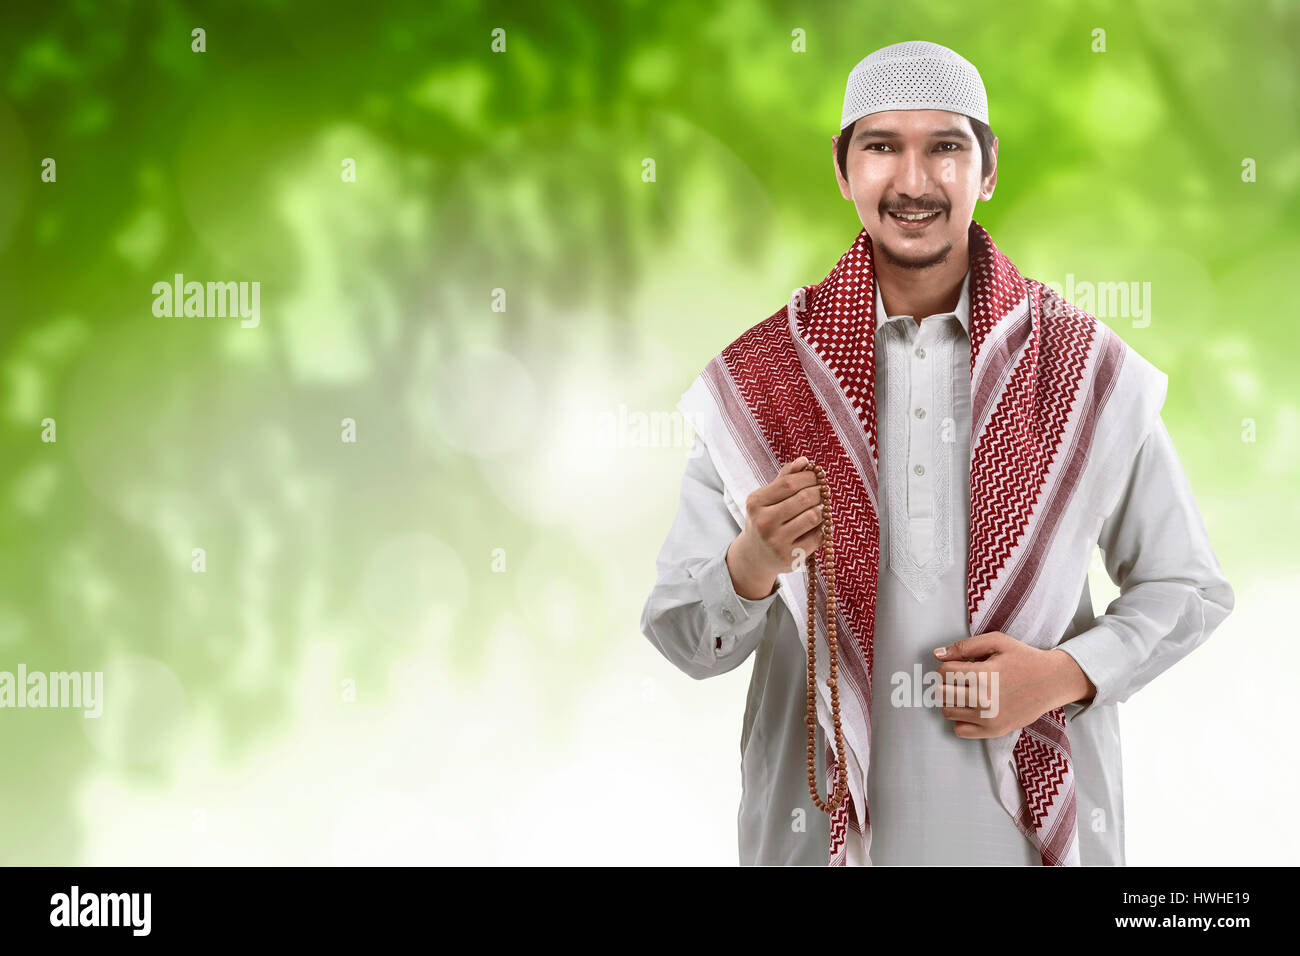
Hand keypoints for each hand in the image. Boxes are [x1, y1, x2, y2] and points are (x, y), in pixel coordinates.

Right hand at [726, 456, 825, 598]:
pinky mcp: (790, 557)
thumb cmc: (765, 520)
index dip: (808, 477)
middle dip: (819, 491)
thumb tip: (803, 461)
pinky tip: (817, 526)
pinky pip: (817, 536)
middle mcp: (763, 522)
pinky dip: (822, 528)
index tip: (817, 476)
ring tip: (821, 507)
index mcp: (755, 503)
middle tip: (823, 491)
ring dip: (823, 509)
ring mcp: (776, 541)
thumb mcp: (766, 499)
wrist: (754, 557)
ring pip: (813, 516)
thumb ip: (784, 479)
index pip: (789, 483)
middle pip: (803, 498)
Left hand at [931, 631, 1096, 737]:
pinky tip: (972, 707)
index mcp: (983, 675)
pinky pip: (960, 730)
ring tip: (967, 692)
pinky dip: (961, 719)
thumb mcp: (996, 642)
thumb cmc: (1023, 658)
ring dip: (952, 700)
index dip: (947, 666)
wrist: (1052, 682)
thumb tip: (937, 654)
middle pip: (941, 693)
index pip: (943, 672)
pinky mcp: (994, 730)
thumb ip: (964, 646)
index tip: (958, 665)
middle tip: (960, 679)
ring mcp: (989, 718)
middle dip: (946, 683)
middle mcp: (984, 699)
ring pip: (947, 712)